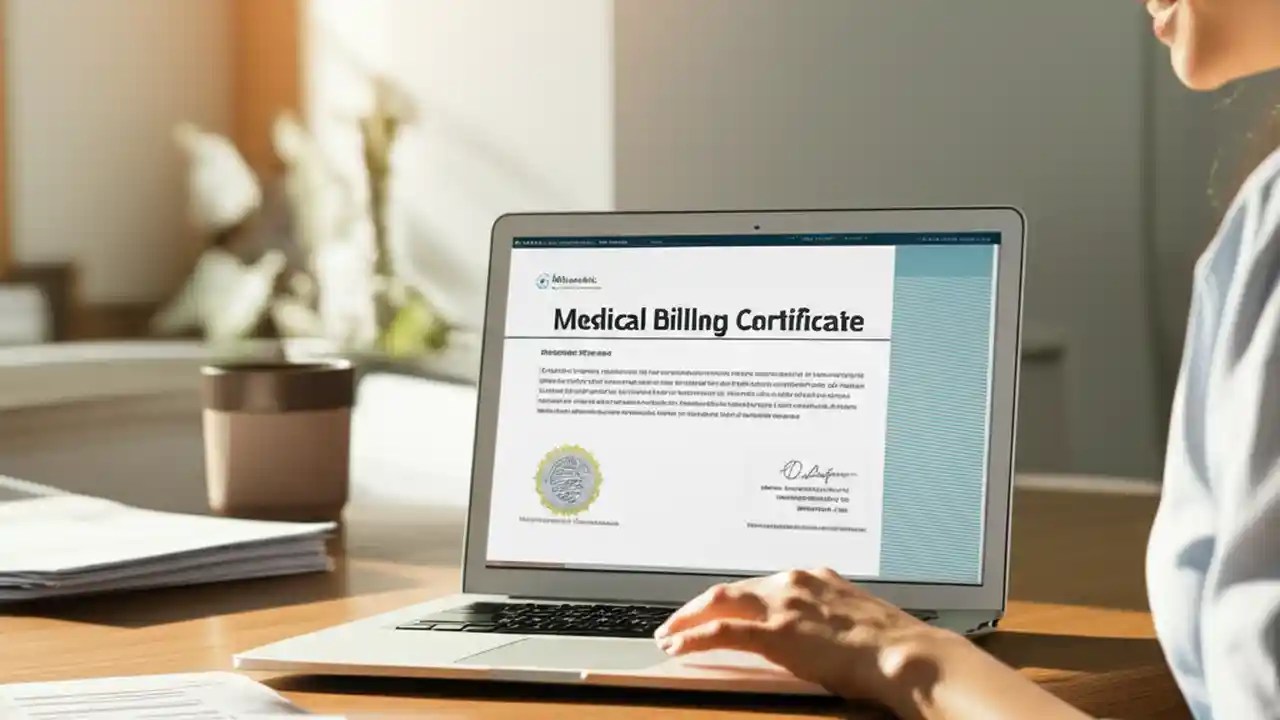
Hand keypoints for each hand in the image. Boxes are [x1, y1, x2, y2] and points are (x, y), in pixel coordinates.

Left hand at [653, 567, 958, 706]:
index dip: (731, 599)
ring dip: (688, 619)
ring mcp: (782, 606)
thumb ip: (826, 619)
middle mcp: (793, 583)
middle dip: (699, 606)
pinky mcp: (776, 633)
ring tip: (669, 634)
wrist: (907, 655)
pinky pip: (721, 633)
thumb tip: (817, 636)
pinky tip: (678, 646)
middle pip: (731, 590)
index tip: (715, 609)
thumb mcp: (852, 621)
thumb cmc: (891, 647)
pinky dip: (694, 637)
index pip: (758, 585)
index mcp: (813, 579)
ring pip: (718, 604)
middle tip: (677, 620)